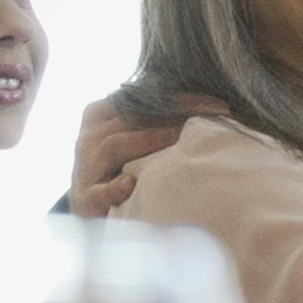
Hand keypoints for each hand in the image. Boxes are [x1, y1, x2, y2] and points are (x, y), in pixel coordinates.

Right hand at [66, 92, 212, 215]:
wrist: (90, 202)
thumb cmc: (120, 165)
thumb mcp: (132, 136)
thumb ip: (156, 119)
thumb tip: (208, 105)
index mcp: (99, 115)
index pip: (140, 100)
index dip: (180, 99)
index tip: (217, 103)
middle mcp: (89, 137)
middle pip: (132, 118)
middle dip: (176, 114)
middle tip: (216, 114)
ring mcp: (85, 167)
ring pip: (114, 146)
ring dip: (151, 141)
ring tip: (183, 139)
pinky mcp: (85, 199)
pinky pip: (98, 192)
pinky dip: (114, 188)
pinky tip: (130, 184)